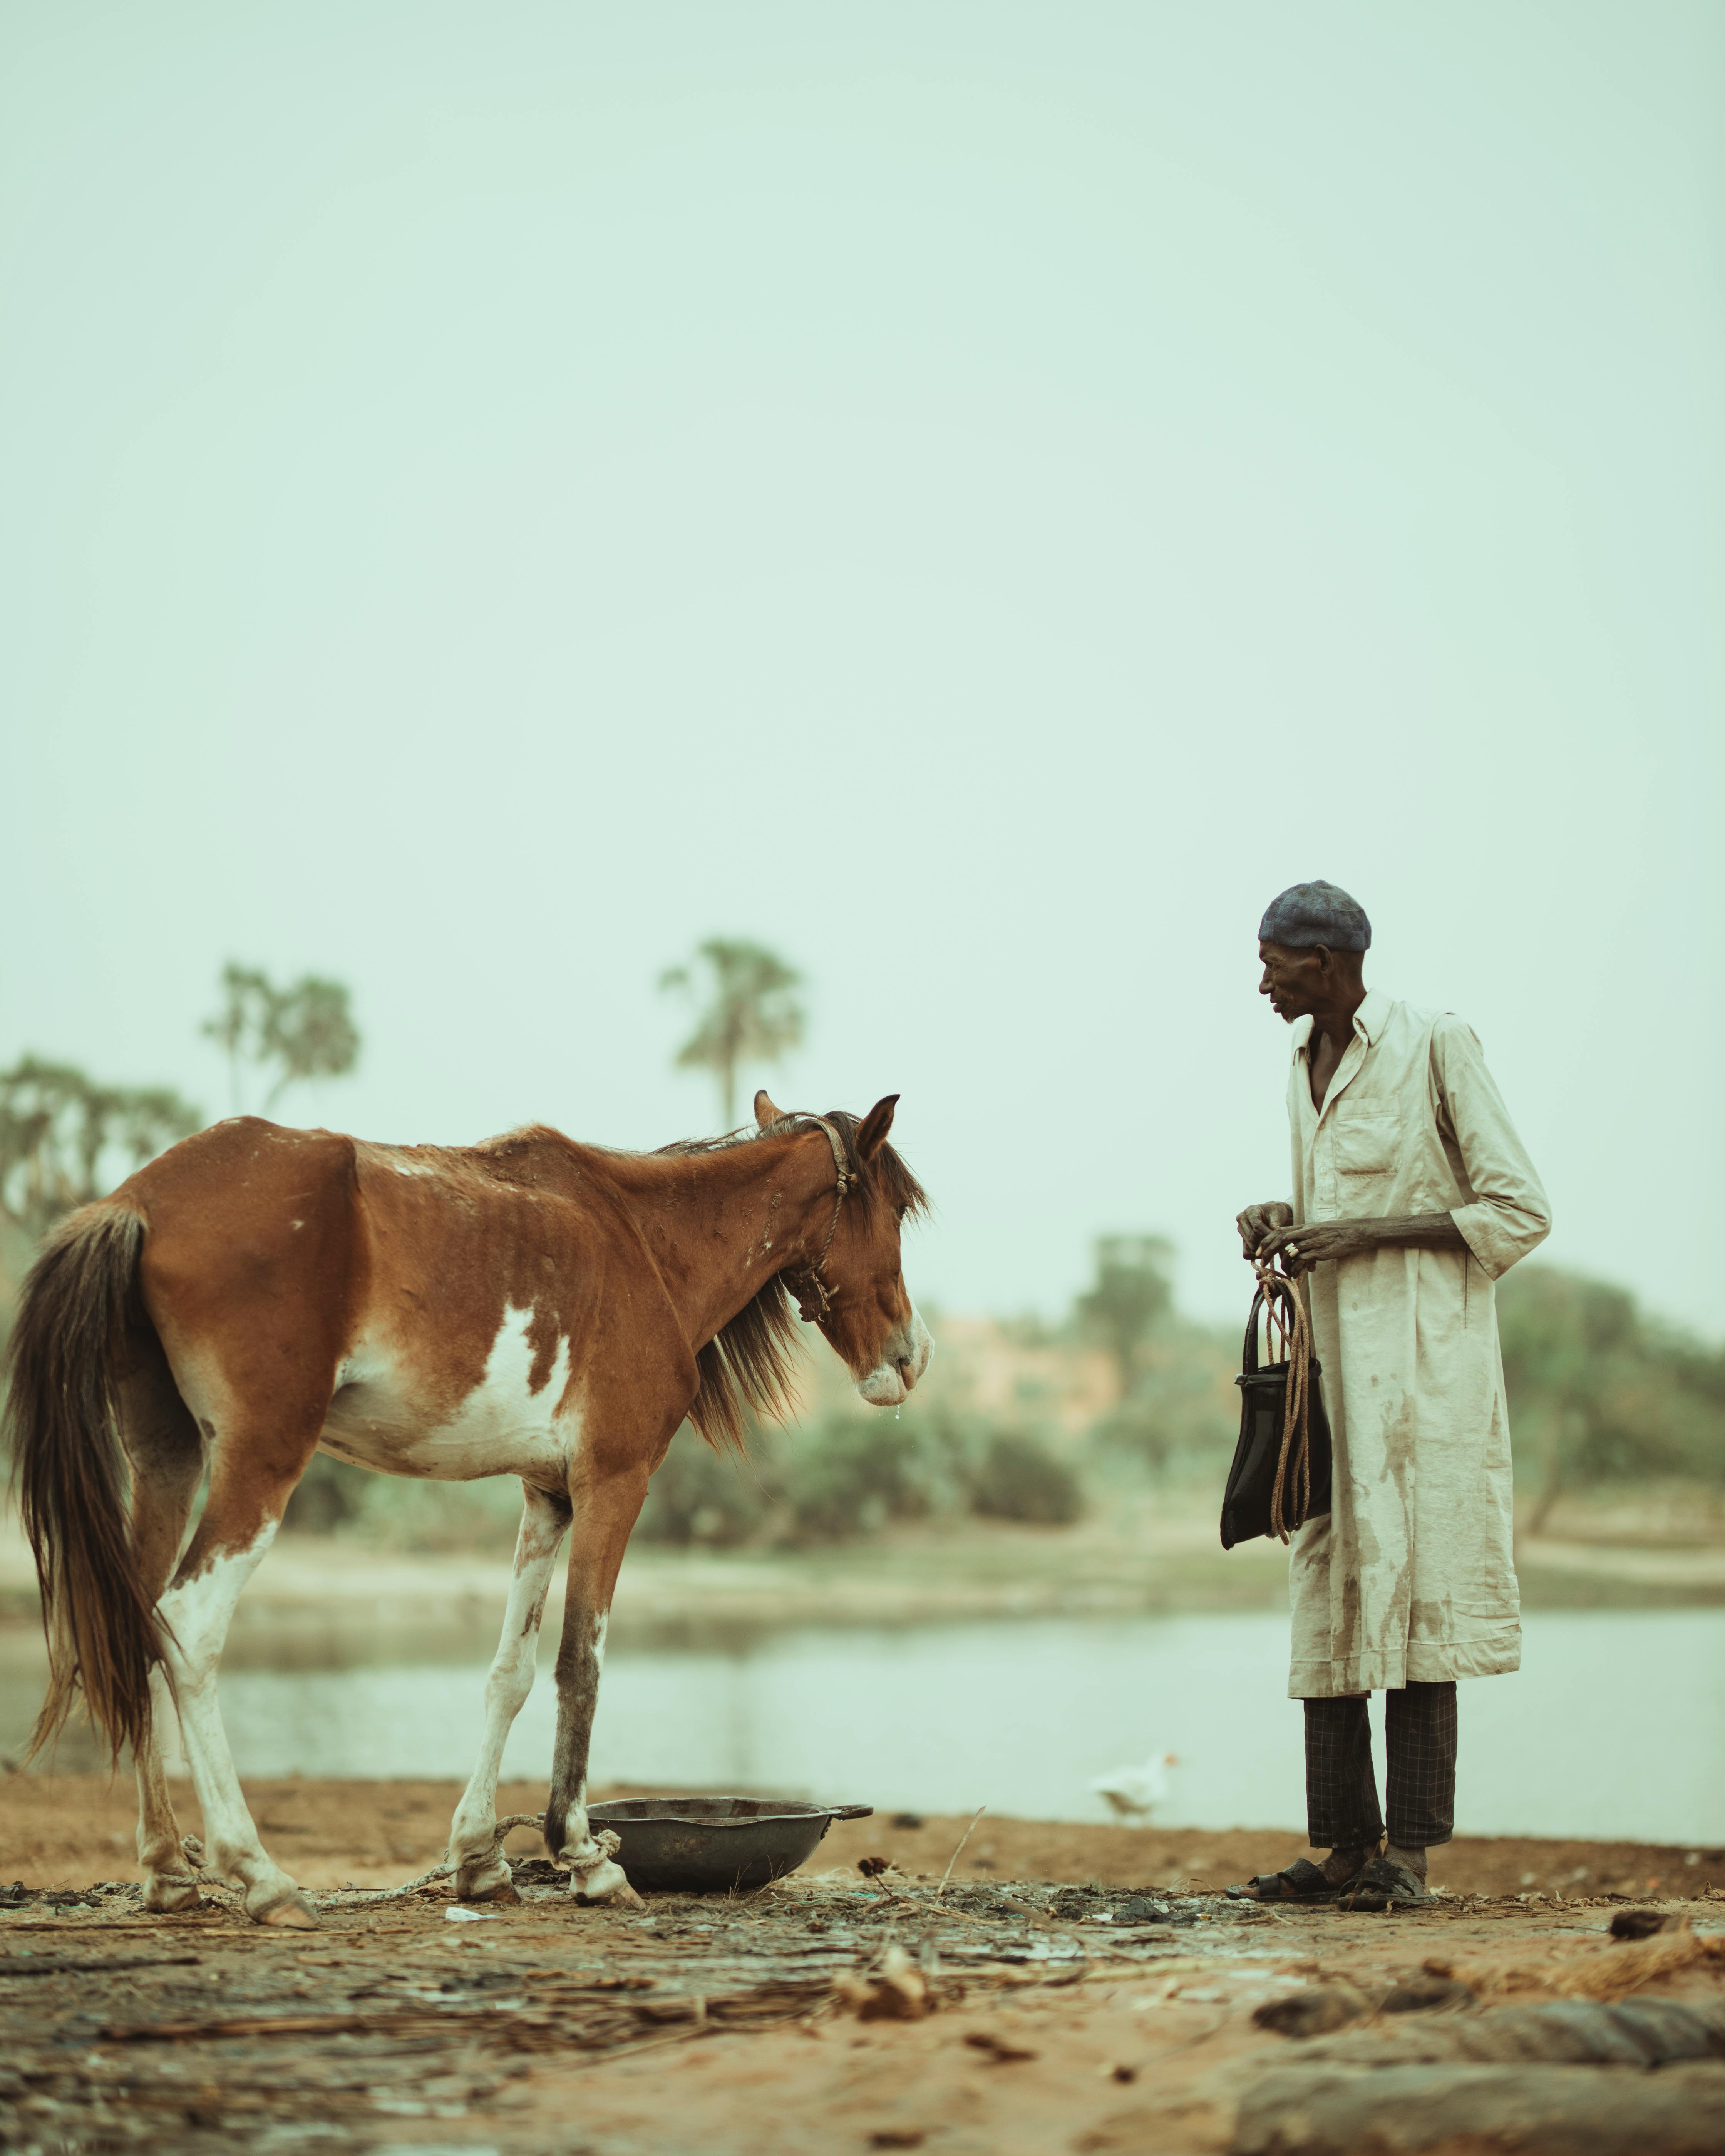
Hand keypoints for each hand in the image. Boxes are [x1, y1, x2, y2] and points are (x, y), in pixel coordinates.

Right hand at [1235, 1201, 1292, 1258]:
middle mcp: (1241, 1220)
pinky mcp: (1242, 1240)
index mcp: (1250, 1211)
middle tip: (1277, 1245)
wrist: (1270, 1214)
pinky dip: (1257, 1254)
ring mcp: (1240, 1230)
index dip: (1268, 1234)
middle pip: (1252, 1237)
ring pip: (1250, 1246)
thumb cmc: (1275, 1213)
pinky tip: (1266, 1250)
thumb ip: (1275, 1223)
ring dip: (1262, 1249)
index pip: (1257, 1227)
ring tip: (1273, 1248)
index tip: (1278, 1239)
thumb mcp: (1277, 1215)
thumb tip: (1276, 1231)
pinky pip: (1246, 1253)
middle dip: (1266, 1242)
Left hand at [1255, 1217, 1382, 1275]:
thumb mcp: (1318, 1229)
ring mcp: (1314, 1242)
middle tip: (1262, 1263)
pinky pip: (1303, 1261)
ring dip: (1283, 1264)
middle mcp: (1307, 1232)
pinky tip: (1296, 1274)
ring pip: (1290, 1252)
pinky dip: (1296, 1269)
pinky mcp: (1322, 1252)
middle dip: (1267, 1252)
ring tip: (1285, 1272)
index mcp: (1304, 1226)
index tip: (1258, 1251)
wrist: (1357, 1231)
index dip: (1266, 1241)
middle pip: (1280, 1239)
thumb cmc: (1338, 1232)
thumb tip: (1290, 1244)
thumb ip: (1304, 1235)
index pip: (1279, 1231)